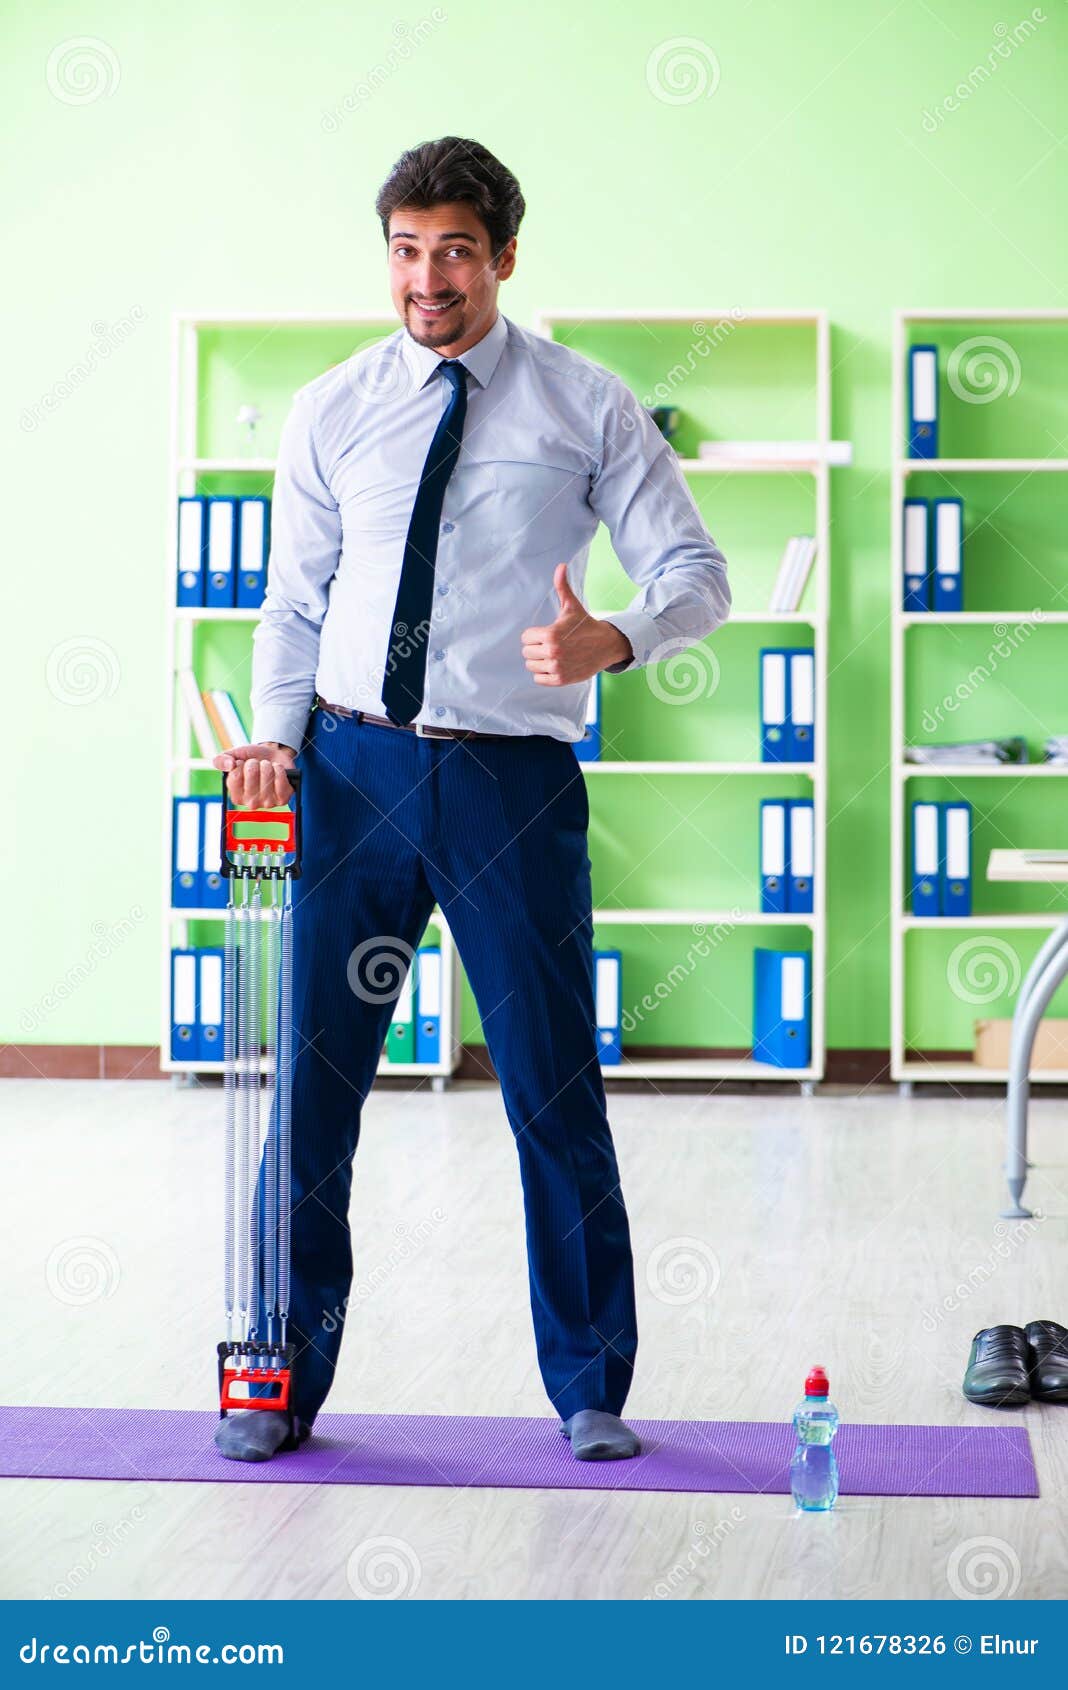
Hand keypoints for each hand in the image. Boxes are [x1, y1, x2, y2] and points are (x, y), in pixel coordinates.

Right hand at [212, 742, 295, 807]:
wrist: (272, 757)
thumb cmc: (251, 759)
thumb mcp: (233, 756)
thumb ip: (221, 760)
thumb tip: (229, 765)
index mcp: (236, 796)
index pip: (235, 775)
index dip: (240, 764)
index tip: (242, 765)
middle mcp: (251, 803)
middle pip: (251, 772)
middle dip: (255, 762)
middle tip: (257, 766)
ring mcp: (267, 802)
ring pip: (267, 773)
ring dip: (267, 765)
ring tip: (267, 767)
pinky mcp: (283, 799)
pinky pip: (281, 779)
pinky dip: (279, 769)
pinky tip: (277, 770)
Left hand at [521, 563, 631, 686]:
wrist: (606, 645)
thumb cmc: (585, 625)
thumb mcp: (572, 607)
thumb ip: (562, 587)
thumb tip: (561, 566)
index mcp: (551, 634)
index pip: (525, 637)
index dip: (534, 634)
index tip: (546, 633)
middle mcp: (553, 652)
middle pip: (526, 652)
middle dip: (536, 647)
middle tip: (550, 644)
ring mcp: (557, 667)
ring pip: (531, 666)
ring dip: (539, 661)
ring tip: (552, 654)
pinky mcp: (561, 679)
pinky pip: (539, 679)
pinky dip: (544, 674)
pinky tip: (555, 665)